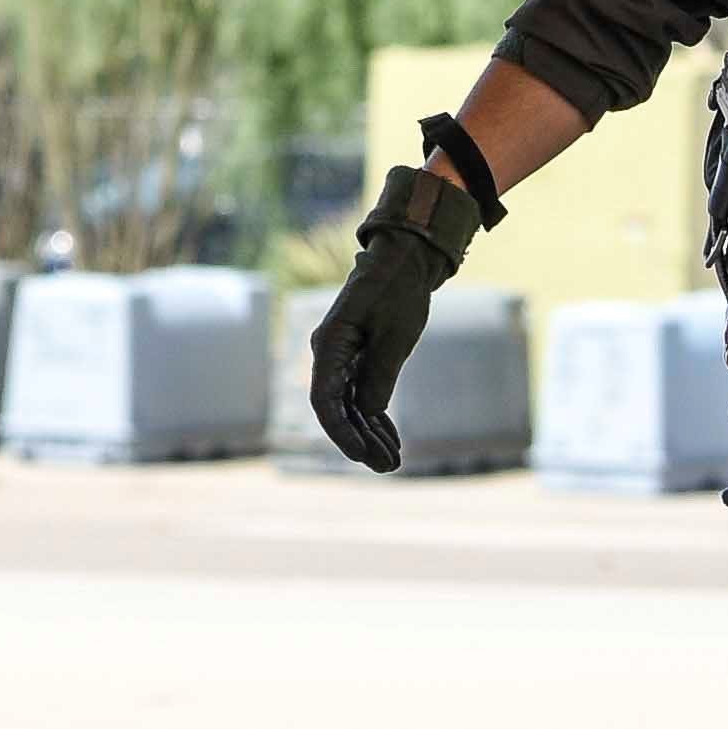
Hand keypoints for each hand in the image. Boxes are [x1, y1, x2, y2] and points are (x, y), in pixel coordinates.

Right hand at [311, 164, 477, 469]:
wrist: (403, 261)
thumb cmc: (398, 290)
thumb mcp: (396, 333)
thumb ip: (381, 374)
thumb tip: (369, 412)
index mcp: (330, 344)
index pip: (324, 399)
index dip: (340, 431)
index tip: (360, 455)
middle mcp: (329, 354)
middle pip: (337, 408)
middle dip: (359, 440)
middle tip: (385, 467)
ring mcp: (342, 358)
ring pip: (350, 406)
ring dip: (369, 435)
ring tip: (392, 463)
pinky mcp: (358, 359)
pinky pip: (362, 396)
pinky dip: (376, 419)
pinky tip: (391, 442)